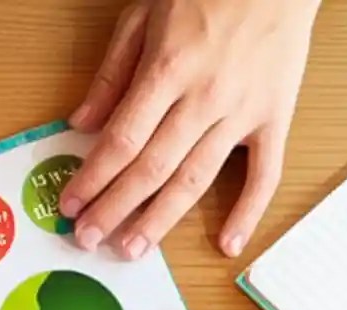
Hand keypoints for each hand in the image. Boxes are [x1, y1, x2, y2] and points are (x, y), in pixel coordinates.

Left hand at [61, 0, 320, 259]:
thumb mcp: (143, 15)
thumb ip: (112, 73)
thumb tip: (81, 123)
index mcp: (167, 69)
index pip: (121, 140)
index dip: (92, 178)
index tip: (71, 204)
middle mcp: (204, 98)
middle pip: (151, 169)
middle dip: (114, 209)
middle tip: (88, 240)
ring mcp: (242, 114)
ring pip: (195, 181)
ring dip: (160, 221)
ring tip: (132, 250)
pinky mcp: (274, 120)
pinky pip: (264, 176)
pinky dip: (248, 214)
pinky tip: (227, 245)